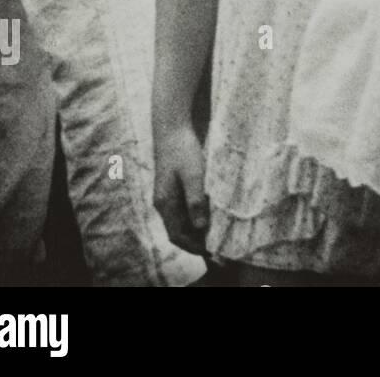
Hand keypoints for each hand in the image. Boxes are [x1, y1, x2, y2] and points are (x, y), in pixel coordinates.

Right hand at [153, 122, 208, 255]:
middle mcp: (163, 202)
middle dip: (195, 241)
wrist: (173, 128)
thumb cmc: (183, 150)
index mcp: (165, 203)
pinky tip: (208, 214)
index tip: (211, 252)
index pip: (177, 235)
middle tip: (216, 246)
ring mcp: (167, 195)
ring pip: (181, 220)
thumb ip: (195, 201)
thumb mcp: (193, 175)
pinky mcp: (173, 187)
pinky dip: (194, 217)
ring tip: (215, 233)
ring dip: (195, 229)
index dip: (193, 246)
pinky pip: (183, 210)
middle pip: (178, 230)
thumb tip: (199, 227)